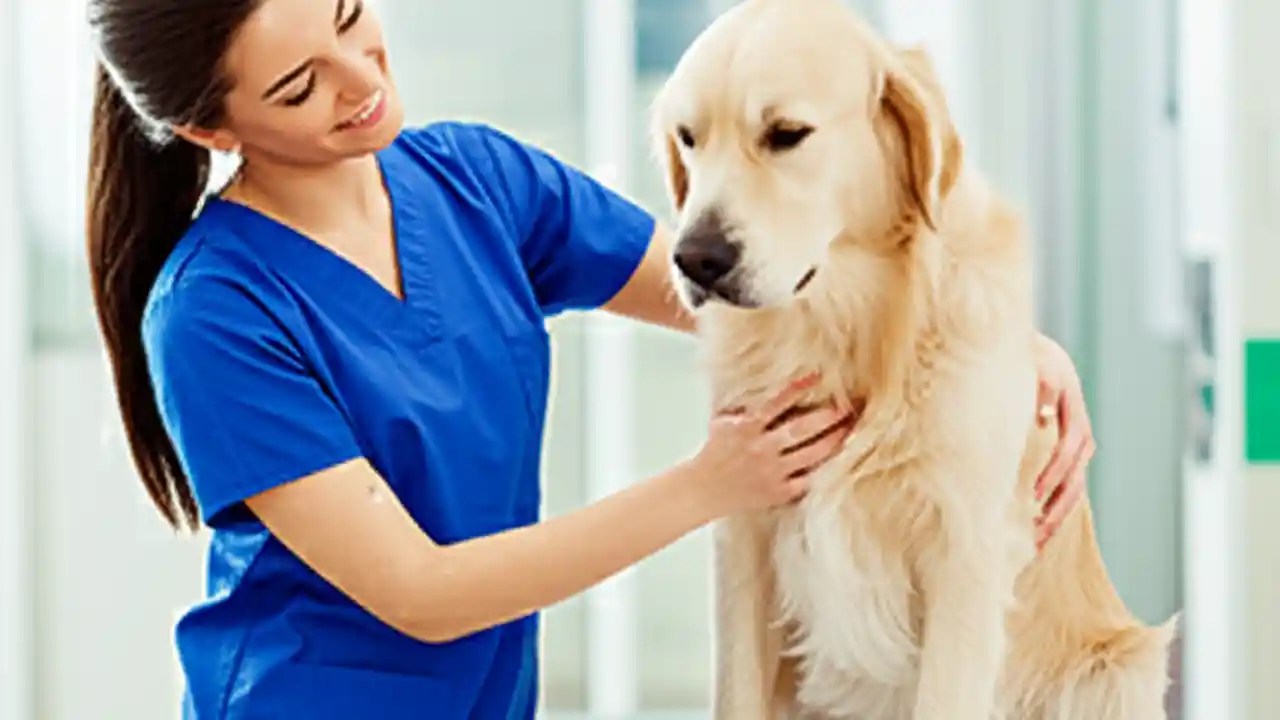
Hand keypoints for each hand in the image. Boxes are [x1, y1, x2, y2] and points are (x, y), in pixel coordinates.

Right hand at [688, 374, 856, 517]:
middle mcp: (762, 448)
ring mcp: (772, 472)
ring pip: (811, 454)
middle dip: (827, 417)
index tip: (818, 376)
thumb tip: (760, 380)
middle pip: (801, 429)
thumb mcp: (722, 421)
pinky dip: (823, 470)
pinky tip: (839, 460)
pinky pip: (807, 479)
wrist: (703, 490)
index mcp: (746, 428)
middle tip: (847, 407)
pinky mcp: (778, 492)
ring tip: (848, 429)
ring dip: (833, 440)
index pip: (776, 403)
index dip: (798, 388)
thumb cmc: (714, 452)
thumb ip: (743, 406)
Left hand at [1032, 334, 1095, 548]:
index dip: (1053, 470)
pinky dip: (1055, 508)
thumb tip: (1045, 412)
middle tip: (1037, 529)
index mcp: (1075, 411)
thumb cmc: (1032, 358)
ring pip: (1074, 487)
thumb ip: (1042, 384)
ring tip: (1037, 539)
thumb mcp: (1036, 363)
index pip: (1069, 447)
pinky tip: (1039, 528)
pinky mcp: (1066, 456)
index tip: (1033, 491)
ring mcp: (1076, 447)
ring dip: (1057, 514)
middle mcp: (1080, 433)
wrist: (1040, 354)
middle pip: (1076, 476)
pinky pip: (1066, 486)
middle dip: (1058, 504)